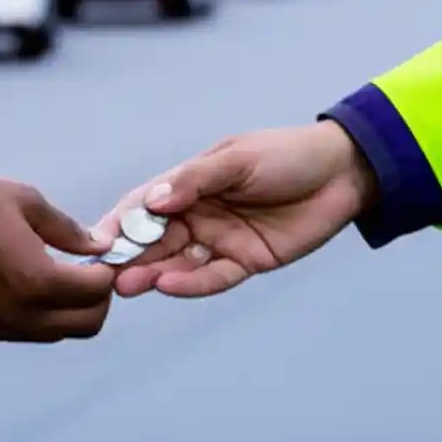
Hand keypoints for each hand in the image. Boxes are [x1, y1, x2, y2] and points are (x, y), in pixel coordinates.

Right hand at [0, 172, 114, 342]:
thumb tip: (99, 247)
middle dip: (97, 299)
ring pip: (56, 333)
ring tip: (61, 277)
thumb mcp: (27, 202)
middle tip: (89, 273)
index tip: (103, 257)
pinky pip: (25, 332)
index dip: (107, 272)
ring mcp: (0, 326)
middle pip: (86, 324)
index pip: (97, 291)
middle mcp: (23, 314)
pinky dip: (40, 315)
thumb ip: (68, 230)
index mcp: (39, 281)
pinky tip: (30, 285)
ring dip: (69, 310)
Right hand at [96, 121, 377, 298]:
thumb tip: (153, 201)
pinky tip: (169, 285)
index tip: (97, 241)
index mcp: (189, 184)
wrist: (344, 173)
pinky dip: (192, 283)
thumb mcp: (238, 159)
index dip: (120, 223)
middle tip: (107, 275)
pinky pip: (214, 276)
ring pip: (178, 262)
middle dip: (130, 257)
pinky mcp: (247, 261)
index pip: (144, 206)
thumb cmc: (288, 155)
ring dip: (153, 274)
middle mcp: (199, 215)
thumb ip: (195, 181)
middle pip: (156, 240)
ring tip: (129, 286)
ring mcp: (221, 240)